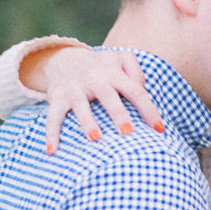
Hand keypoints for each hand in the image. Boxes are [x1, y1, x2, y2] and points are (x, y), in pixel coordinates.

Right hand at [36, 47, 164, 154]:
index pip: (135, 90)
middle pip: (108, 96)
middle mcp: (93, 78)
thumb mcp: (120, 60)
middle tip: (128, 133)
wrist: (63, 59)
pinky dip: (51, 133)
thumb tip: (142, 90)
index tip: (159, 129)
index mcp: (113, 72)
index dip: (148, 109)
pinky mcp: (56, 98)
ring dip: (87, 122)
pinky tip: (53, 150)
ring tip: (95, 138)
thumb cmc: (101, 67)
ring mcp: (73, 88)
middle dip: (118, 114)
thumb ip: (136, 72)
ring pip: (80, 106)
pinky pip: (53, 117)